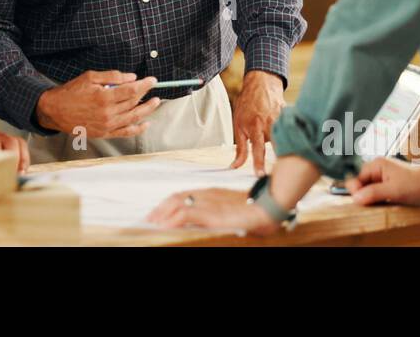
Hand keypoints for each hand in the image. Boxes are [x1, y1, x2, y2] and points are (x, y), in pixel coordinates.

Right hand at [35, 70, 159, 138]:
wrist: (55, 111)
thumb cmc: (71, 92)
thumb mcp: (90, 77)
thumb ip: (112, 76)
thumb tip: (131, 77)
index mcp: (104, 97)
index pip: (131, 91)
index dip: (144, 85)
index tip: (152, 80)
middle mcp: (107, 113)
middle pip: (134, 103)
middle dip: (146, 95)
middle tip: (154, 89)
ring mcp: (106, 125)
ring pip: (133, 118)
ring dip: (146, 111)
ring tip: (156, 103)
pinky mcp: (104, 133)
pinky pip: (125, 132)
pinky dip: (137, 129)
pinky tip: (145, 123)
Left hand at [146, 188, 279, 235]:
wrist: (270, 206)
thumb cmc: (256, 210)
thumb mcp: (231, 208)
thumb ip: (216, 211)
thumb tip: (203, 220)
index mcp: (211, 193)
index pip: (182, 195)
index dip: (167, 204)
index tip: (156, 213)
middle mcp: (207, 194)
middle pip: (176, 197)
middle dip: (160, 209)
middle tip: (149, 220)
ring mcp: (209, 202)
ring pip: (177, 203)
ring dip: (162, 214)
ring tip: (153, 223)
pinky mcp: (212, 213)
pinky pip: (187, 214)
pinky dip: (173, 219)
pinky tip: (165, 226)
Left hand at [229, 70, 285, 174]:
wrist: (261, 84)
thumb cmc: (247, 105)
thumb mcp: (238, 125)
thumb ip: (240, 148)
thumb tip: (235, 166)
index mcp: (255, 126)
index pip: (258, 148)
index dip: (259, 163)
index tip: (261, 175)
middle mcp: (270, 123)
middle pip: (277, 146)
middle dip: (280, 158)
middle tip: (282, 172)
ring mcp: (282, 119)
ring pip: (287, 139)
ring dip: (286, 147)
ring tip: (290, 155)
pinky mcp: (291, 116)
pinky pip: (293, 130)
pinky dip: (293, 136)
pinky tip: (295, 139)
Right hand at [345, 155, 419, 206]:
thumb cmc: (418, 185)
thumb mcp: (394, 191)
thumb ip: (373, 193)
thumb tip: (355, 198)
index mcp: (376, 165)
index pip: (356, 180)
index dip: (358, 192)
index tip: (365, 202)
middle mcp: (378, 168)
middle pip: (362, 185)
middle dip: (367, 196)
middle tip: (379, 203)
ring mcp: (384, 176)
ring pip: (370, 190)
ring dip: (375, 199)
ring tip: (387, 202)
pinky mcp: (390, 183)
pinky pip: (379, 192)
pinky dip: (382, 199)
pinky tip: (390, 202)